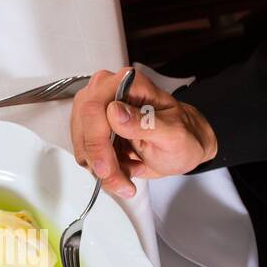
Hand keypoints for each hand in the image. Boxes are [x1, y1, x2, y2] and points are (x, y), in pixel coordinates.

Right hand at [70, 68, 218, 197]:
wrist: (184, 145)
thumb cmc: (183, 136)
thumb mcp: (173, 134)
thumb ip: (145, 123)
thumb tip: (115, 112)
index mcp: (127, 84)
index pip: (94, 108)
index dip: (96, 141)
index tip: (107, 167)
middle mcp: (105, 92)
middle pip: (84, 129)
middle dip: (100, 161)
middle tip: (121, 182)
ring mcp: (95, 111)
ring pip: (82, 146)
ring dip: (102, 169)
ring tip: (128, 175)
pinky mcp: (91, 130)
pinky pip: (86, 154)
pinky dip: (102, 169)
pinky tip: (123, 168)